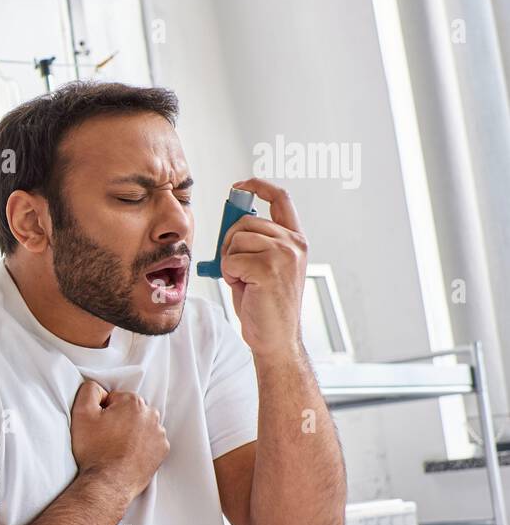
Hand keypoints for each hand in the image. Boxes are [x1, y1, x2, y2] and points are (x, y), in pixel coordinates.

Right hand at [69, 379, 168, 498]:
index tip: (98, 427)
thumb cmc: (94, 450)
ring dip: (130, 433)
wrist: (108, 483)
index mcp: (133, 402)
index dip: (103, 412)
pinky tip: (127, 455)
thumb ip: (89, 390)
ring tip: (115, 448)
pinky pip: (150, 441)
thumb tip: (99, 389)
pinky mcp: (162, 451)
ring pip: (141, 426)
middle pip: (130, 411)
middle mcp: (151, 415)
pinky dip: (140, 446)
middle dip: (119, 420)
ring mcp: (159, 434)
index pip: (115, 399)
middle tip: (105, 438)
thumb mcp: (81, 413)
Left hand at [220, 178, 308, 359]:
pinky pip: (231, 259)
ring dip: (229, 261)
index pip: (281, 199)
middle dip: (229, 243)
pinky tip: (244, 287)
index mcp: (295, 240)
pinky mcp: (269, 268)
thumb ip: (254, 242)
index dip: (258, 186)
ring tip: (244, 280)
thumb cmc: (263, 304)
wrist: (274, 338)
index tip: (239, 185)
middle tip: (237, 269)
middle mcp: (294, 243)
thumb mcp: (261, 265)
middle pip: (244, 221)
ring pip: (235, 239)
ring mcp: (284, 254)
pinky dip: (228, 274)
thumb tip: (231, 220)